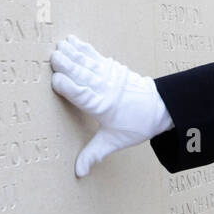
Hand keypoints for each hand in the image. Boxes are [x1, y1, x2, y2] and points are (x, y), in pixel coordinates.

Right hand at [50, 34, 171, 177]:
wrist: (160, 107)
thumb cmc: (136, 125)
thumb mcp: (115, 141)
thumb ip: (94, 154)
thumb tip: (78, 173)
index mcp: (104, 107)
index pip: (85, 97)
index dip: (70, 89)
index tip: (56, 81)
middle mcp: (106, 89)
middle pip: (84, 76)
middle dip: (68, 66)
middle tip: (52, 57)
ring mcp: (109, 75)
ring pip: (88, 63)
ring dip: (73, 54)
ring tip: (58, 46)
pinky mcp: (112, 67)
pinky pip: (95, 55)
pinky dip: (83, 48)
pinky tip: (72, 40)